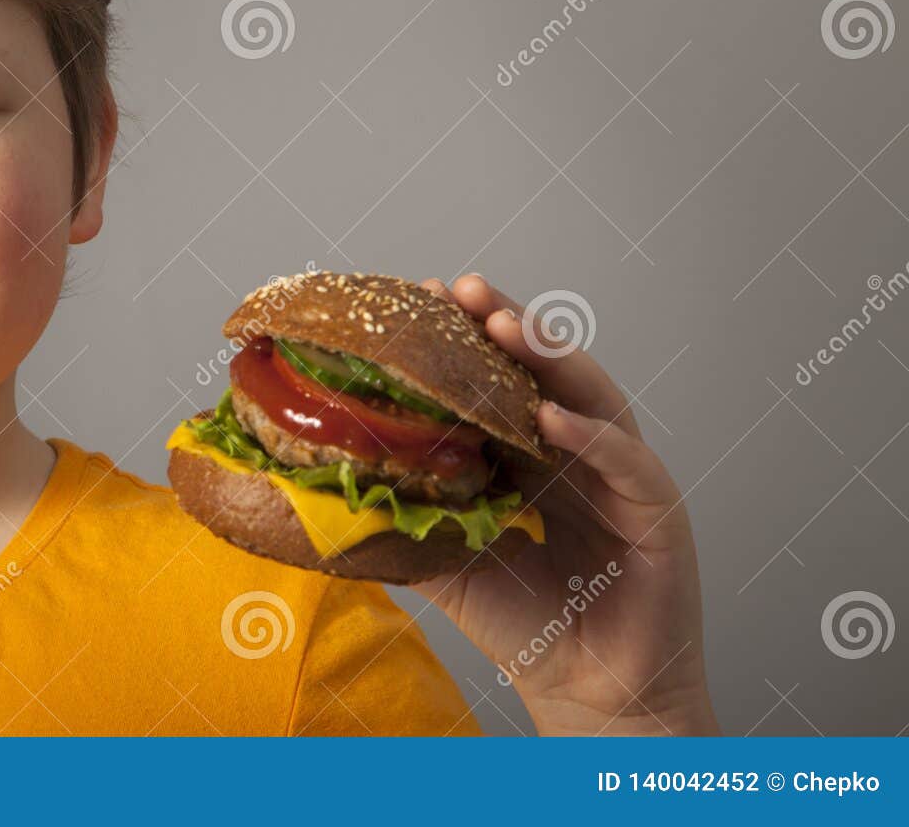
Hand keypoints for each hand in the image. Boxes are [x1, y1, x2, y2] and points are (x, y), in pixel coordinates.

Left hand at [406, 273, 718, 735]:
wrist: (591, 696)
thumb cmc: (524, 622)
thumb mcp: (445, 558)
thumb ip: (401, 516)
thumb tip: (324, 485)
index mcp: (529, 452)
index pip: (497, 377)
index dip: (463, 336)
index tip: (420, 295)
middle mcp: (577, 450)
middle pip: (544, 370)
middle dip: (504, 321)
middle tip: (462, 287)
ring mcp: (620, 474)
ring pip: (590, 397)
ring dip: (548, 356)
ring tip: (504, 324)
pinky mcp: (658, 511)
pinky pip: (625, 462)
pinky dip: (590, 435)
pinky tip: (552, 415)